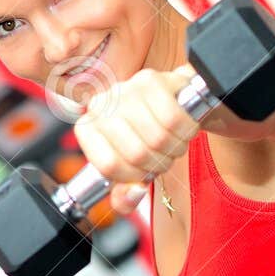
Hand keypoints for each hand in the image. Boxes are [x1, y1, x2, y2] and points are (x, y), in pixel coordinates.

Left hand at [75, 67, 200, 214]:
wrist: (177, 100)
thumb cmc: (150, 135)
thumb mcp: (134, 169)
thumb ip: (125, 195)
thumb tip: (132, 195)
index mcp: (89, 129)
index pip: (108, 166)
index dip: (132, 176)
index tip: (142, 173)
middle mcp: (102, 106)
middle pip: (136, 153)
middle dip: (158, 164)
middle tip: (164, 157)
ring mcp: (125, 90)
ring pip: (157, 138)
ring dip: (174, 149)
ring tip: (174, 142)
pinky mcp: (151, 80)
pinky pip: (173, 118)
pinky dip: (185, 130)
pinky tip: (183, 128)